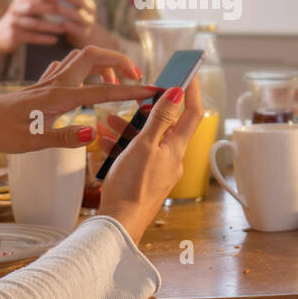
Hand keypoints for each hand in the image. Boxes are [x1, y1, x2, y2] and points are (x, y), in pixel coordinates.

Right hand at [0, 0, 68, 59]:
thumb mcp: (24, 8)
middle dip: (51, 9)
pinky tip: (55, 40)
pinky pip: (32, 37)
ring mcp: (13, 23)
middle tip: (67, 13)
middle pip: (34, 7)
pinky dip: (44, 39)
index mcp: (20, 0)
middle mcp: (15, 9)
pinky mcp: (14, 36)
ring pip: (34, 24)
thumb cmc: (19, 20)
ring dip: (50, 27)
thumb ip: (38, 1)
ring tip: (63, 28)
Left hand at [0, 46, 153, 159]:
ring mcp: (47, 81)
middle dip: (119, 60)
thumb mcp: (32, 142)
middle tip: (136, 78)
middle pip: (93, 54)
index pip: (102, 89)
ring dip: (103, 63)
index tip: (151, 91)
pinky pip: (68, 66)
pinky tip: (84, 81)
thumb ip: (64, 138)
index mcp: (58, 96)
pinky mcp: (40, 85)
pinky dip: (85, 68)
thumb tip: (93, 135)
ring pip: (81, 58)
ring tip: (114, 82)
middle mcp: (55, 83)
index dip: (129, 90)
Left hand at [37, 0, 98, 47]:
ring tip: (55, 8)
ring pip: (79, 15)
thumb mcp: (67, 1)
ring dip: (67, 11)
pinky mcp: (84, 32)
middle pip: (80, 0)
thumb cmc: (67, 11)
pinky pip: (79, 29)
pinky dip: (71, 26)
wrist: (77, 31)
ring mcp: (88, 20)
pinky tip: (62, 24)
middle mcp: (90, 7)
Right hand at [96, 79, 204, 242]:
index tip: (189, 73)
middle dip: (149, 109)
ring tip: (109, 119)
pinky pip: (137, 154)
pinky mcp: (145, 179)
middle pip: (167, 125)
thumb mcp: (144, 146)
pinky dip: (122, 144)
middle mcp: (172, 159)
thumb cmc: (132, 187)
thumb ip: (160, 118)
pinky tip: (104, 140)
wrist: (119, 225)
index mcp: (176, 149)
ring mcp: (158, 169)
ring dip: (130, 127)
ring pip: (148, 140)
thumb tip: (178, 92)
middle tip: (138, 97)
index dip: (192, 91)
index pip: (192, 113)